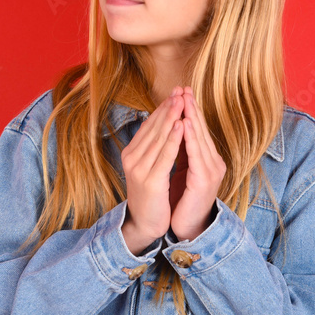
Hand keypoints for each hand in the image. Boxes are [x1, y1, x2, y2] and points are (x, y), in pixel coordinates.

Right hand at [120, 87, 184, 251]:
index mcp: (132, 153)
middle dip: (168, 107)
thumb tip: (163, 126)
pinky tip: (182, 125)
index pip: (149, 125)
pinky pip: (165, 155)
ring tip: (182, 100)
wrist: (145, 225)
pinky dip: (174, 138)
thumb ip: (154, 148)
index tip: (177, 92)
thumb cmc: (151, 197)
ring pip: (159, 137)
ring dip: (171, 117)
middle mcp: (132, 158)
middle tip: (181, 89)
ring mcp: (140, 169)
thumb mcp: (150, 168)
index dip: (163, 108)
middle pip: (153, 127)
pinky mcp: (151, 181)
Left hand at [169, 87, 226, 241]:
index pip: (197, 129)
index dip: (190, 109)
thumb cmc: (183, 200)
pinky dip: (190, 138)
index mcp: (206, 158)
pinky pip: (196, 154)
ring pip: (199, 138)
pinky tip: (184, 124)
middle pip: (200, 129)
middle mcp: (213, 161)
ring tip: (184, 99)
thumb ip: (181, 151)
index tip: (181, 91)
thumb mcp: (182, 170)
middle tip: (183, 87)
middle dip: (191, 107)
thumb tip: (173, 128)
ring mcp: (211, 170)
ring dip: (191, 117)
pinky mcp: (204, 180)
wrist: (188, 227)